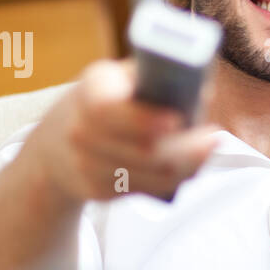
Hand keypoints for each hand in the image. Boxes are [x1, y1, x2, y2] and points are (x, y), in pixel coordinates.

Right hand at [24, 58, 220, 202]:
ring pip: (155, 173)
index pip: (107, 109)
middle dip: (187, 147)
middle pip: (144, 150)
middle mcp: (81, 129)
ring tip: (206, 147)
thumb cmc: (105, 103)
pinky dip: (176, 177)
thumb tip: (201, 89)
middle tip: (213, 137)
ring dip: (190, 163)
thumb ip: (158, 78)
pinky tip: (190, 165)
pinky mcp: (97, 191)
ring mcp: (87, 164)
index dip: (143, 118)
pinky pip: (149, 188)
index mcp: (90, 91)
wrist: (56, 146)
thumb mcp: (122, 78)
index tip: (177, 119)